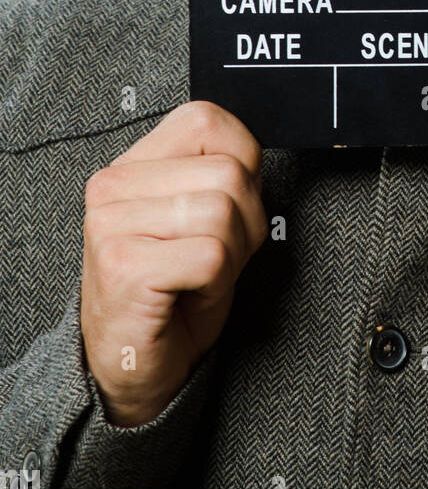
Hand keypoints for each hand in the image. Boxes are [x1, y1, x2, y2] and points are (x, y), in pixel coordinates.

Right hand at [81, 101, 267, 424]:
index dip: (242, 161)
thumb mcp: (201, 219)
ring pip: (223, 212)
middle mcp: (113, 186)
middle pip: (229, 172)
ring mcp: (112, 224)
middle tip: (215, 258)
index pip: (206, 120)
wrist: (133, 368)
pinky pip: (211, 255)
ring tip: (198, 277)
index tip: (231, 205)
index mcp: (132, 166)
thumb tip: (253, 155)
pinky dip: (216, 284)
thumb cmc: (172, 295)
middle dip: (245, 222)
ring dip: (231, 256)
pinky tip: (187, 295)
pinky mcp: (123, 266)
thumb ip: (221, 175)